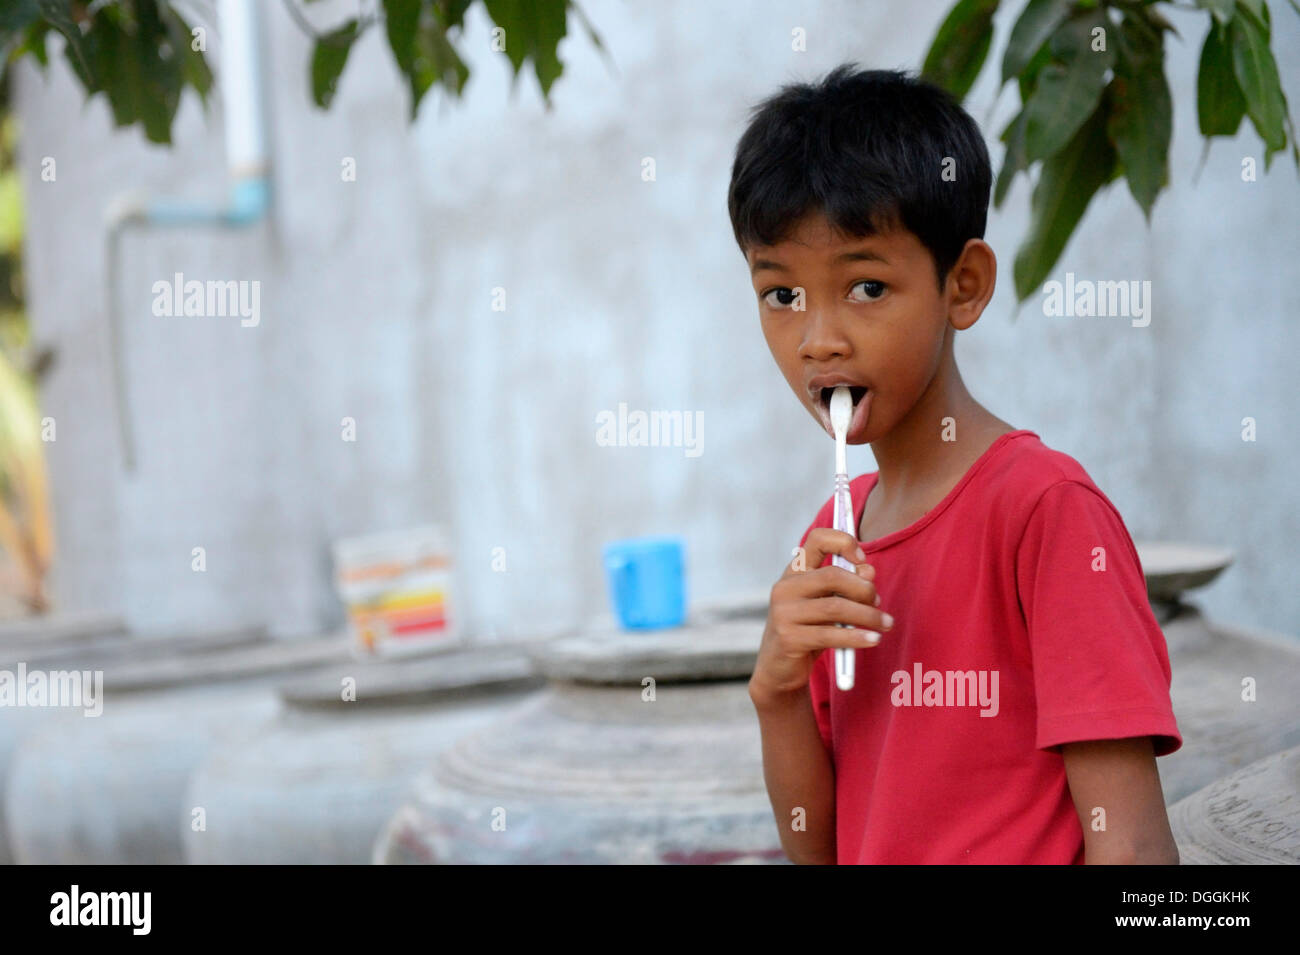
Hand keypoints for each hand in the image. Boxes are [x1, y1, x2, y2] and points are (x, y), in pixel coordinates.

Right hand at [750, 527, 893, 704]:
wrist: (779, 669)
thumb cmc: (809, 630)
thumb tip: (869, 571)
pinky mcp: (789, 638)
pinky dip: (857, 637)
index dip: (844, 542)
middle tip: (879, 602)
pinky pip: (831, 634)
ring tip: (886, 624)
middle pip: (833, 575)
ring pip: (836, 607)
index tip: (863, 559)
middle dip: (864, 588)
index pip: (818, 539)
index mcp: (794, 572)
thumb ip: (847, 586)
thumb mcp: (828, 604)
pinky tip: (873, 640)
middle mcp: (785, 587)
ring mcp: (784, 613)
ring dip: (868, 615)